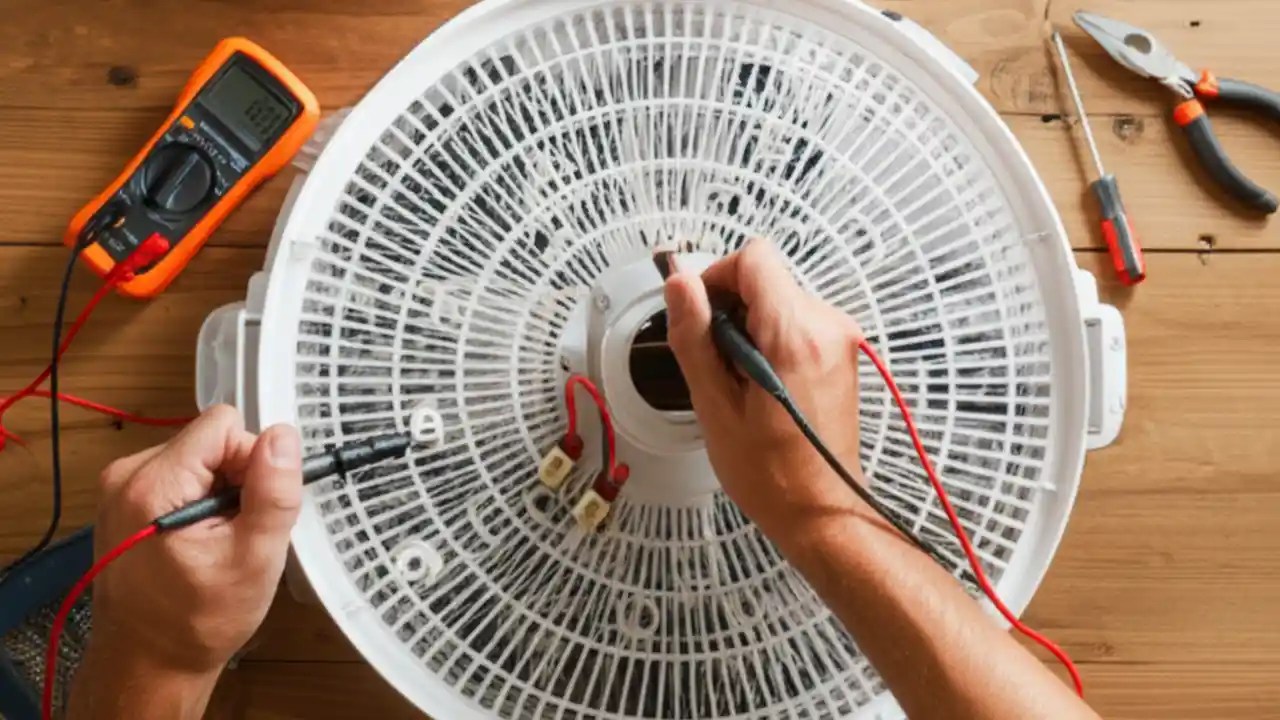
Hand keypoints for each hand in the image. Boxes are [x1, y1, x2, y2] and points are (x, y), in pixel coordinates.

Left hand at [87, 406, 301, 675]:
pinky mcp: (122, 501)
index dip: (252, 460)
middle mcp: (127, 475)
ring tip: (218, 540)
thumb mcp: (254, 558)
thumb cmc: (199, 619)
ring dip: (219, 490)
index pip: (223, 426)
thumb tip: (283, 435)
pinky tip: (198, 540)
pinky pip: (178, 475)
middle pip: (208, 439)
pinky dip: (199, 499)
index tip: (253, 508)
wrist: (147, 663)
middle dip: (235, 477)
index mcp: (154, 483)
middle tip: (237, 531)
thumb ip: (272, 492)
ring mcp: (119, 488)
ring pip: (197, 457)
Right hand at [664, 239, 866, 543]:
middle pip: (766, 279)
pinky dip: (772, 341)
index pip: (754, 258)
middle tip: (718, 365)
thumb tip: (678, 283)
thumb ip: (694, 335)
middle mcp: (827, 326)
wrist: (822, 511)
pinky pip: (796, 323)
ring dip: (751, 329)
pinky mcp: (842, 353)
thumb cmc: (771, 473)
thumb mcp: (715, 404)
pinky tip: (762, 387)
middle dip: (731, 310)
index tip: (700, 317)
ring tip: (742, 384)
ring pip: (779, 301)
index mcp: (796, 334)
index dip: (716, 278)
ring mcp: (840, 339)